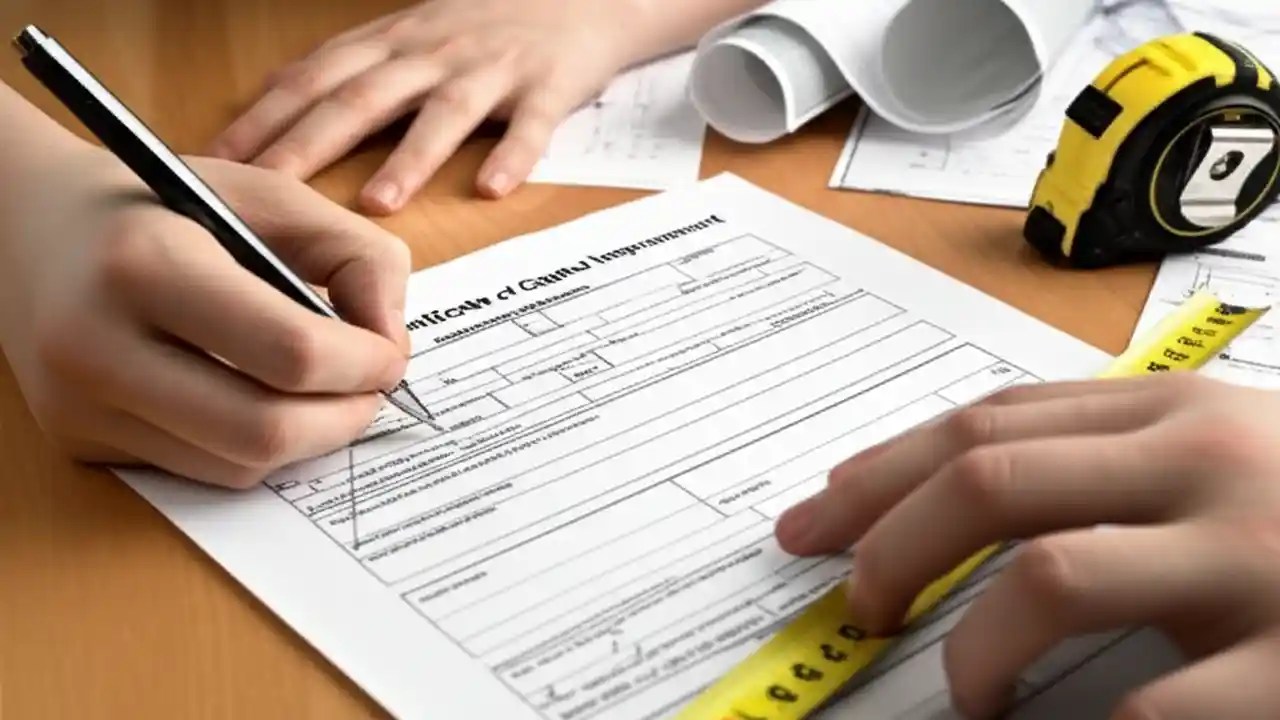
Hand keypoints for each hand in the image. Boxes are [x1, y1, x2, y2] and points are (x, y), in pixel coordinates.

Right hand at [0, 147, 411, 488]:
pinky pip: (202, 471)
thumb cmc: (161, 206)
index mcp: (145, 264)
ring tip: (327, 393)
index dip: (365, 363)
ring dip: (309, 439)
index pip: (291, 352)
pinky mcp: (78, 442)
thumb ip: (355, 253)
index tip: (388, 351)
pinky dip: (256, 447)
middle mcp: (98, 345)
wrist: (26, 226)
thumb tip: (392, 339)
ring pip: (240, 466)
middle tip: (372, 387)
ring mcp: (80, 405)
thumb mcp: (266, 195)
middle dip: (347, 417)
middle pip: (266, 432)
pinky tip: (264, 399)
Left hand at [208, 0, 646, 211]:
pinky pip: (530, 126)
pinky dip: (513, 156)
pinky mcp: (546, 87)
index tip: (216, 161)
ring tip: (377, 203)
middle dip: (311, 143)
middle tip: (270, 189)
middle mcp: (432, 53)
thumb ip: (351, 67)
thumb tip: (278, 96)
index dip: (263, 119)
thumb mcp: (409, 33)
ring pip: (443, 112)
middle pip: (362, 97)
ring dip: (408, 157)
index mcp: (392, 42)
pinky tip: (492, 188)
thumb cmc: (486, 23)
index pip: (314, 79)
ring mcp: (489, 70)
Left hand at [775, 374, 1279, 718]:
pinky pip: (1162, 704)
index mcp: (1167, 414)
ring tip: (971, 694)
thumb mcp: (1205, 447)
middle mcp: (1202, 466)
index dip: (877, 477)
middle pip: (989, 482)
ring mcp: (1255, 559)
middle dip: (894, 546)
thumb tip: (933, 480)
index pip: (980, 427)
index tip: (808, 525)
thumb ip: (1090, 452)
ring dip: (978, 647)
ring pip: (1051, 576)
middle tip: (856, 607)